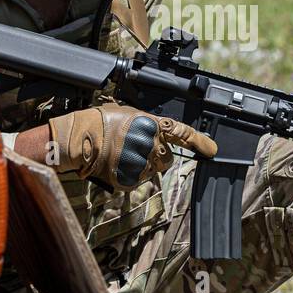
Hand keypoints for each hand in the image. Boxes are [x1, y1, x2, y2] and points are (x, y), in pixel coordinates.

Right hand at [49, 103, 216, 191]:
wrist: (80, 138)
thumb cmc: (102, 121)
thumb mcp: (131, 114)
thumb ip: (151, 124)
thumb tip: (164, 132)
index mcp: (151, 125)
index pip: (182, 134)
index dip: (200, 142)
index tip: (212, 149)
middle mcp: (150, 145)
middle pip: (167, 157)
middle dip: (158, 154)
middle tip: (137, 147)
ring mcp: (141, 163)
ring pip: (154, 169)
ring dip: (144, 164)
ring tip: (124, 153)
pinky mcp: (131, 178)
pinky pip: (140, 178)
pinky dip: (132, 173)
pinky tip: (119, 163)